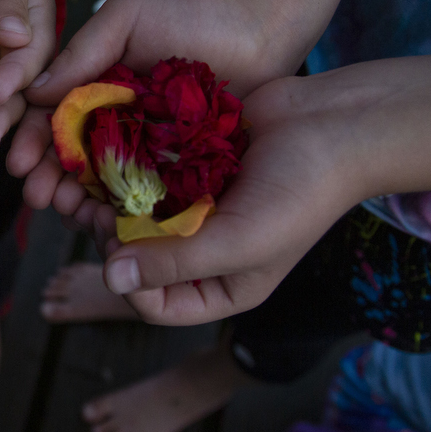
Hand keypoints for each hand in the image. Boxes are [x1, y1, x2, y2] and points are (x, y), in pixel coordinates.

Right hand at [9, 0, 307, 194]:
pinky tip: (106, 221)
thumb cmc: (189, 15)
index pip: (49, 121)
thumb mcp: (125, 20)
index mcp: (90, 89)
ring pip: (98, 184)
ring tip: (66, 211)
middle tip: (37, 198)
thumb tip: (32, 94)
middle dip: (47, 180)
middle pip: (67, 160)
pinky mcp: (173, 169)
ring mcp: (140, 150)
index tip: (18, 163)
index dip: (30, 143)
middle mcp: (110, 124)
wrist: (257, 31)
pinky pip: (141, 195)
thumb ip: (80, 52)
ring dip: (76, 201)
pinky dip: (119, 210)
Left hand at [86, 74, 361, 326]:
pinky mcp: (189, 170)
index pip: (156, 306)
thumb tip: (110, 281)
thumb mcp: (240, 241)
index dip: (129, 284)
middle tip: (95, 207)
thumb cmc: (300, 194)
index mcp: (221, 287)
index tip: (118, 244)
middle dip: (111, 237)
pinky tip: (114, 151)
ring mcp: (194, 209)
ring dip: (112, 200)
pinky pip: (145, 177)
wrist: (335, 125)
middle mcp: (203, 252)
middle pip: (137, 260)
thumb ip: (175, 262)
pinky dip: (129, 167)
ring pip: (133, 216)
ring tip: (96, 180)